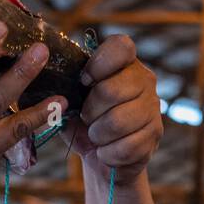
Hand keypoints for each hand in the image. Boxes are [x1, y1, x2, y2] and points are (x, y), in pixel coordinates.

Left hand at [62, 34, 161, 184]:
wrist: (104, 156)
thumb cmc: (85, 123)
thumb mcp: (71, 102)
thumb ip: (64, 89)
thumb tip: (49, 87)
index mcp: (125, 63)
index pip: (121, 47)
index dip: (98, 64)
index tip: (83, 81)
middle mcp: (144, 80)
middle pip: (110, 91)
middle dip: (89, 111)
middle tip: (87, 118)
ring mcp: (153, 107)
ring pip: (117, 122)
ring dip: (97, 135)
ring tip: (96, 136)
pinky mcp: (155, 135)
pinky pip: (125, 147)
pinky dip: (108, 154)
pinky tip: (106, 151)